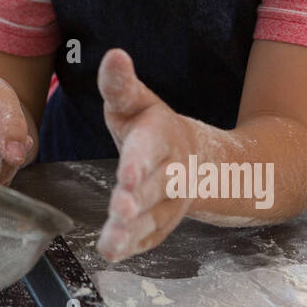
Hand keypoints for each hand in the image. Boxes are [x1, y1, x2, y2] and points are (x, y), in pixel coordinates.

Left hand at [96, 48, 195, 261]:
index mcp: (161, 136)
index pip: (149, 150)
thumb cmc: (150, 126)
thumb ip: (119, 84)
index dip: (139, 163)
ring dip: (132, 231)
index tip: (127, 175)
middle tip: (120, 211)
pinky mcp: (163, 223)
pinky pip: (150, 238)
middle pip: (154, 189)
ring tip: (110, 242)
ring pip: (152, 219)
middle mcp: (172, 171)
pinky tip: (112, 252)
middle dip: (136, 201)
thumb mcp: (135, 101)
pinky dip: (133, 247)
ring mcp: (171, 201)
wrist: (195, 158)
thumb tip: (114, 54)